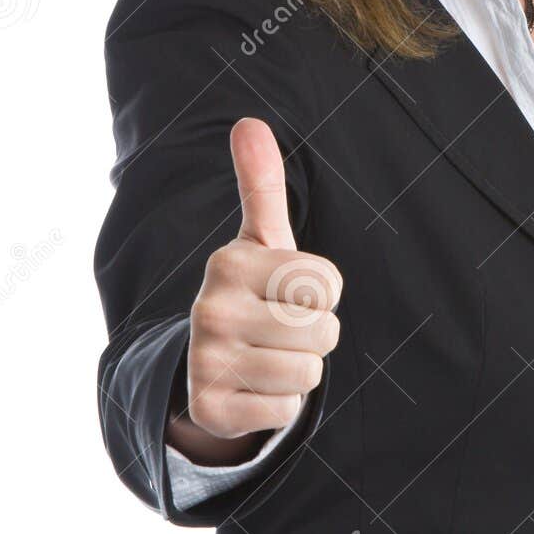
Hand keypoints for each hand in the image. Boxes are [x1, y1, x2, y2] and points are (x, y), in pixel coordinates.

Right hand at [172, 118, 341, 462]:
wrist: (210, 365)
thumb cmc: (255, 293)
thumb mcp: (262, 241)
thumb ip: (262, 185)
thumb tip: (249, 122)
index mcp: (229, 262)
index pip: (327, 284)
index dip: (322, 295)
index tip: (290, 294)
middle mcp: (210, 308)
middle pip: (323, 331)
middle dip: (316, 337)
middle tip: (282, 331)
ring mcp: (206, 360)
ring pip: (308, 373)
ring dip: (300, 371)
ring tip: (270, 357)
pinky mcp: (209, 407)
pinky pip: (286, 410)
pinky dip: (280, 405)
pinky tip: (255, 388)